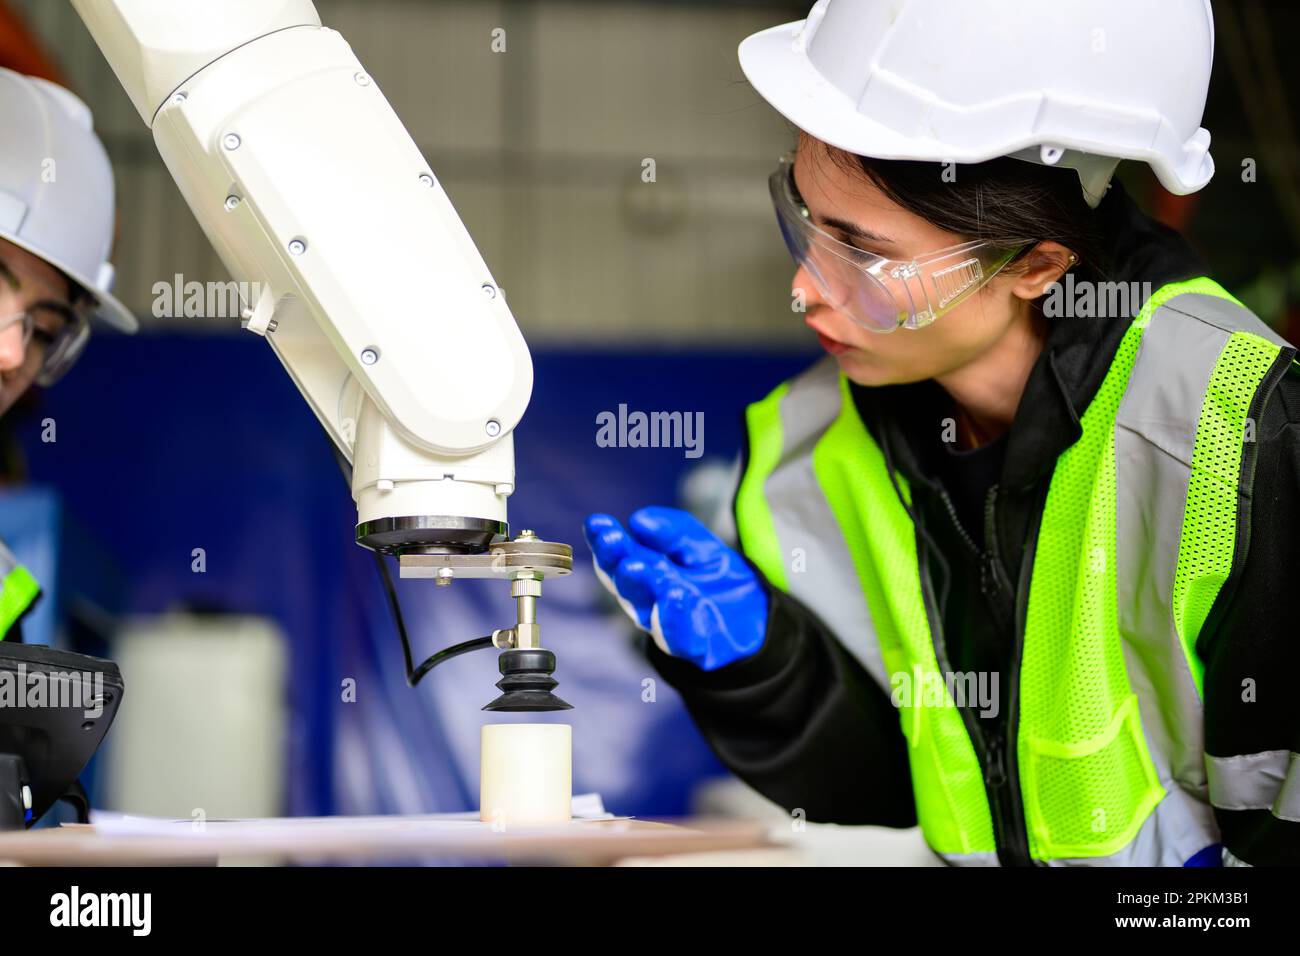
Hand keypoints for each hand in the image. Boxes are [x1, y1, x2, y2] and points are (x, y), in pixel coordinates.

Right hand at [583, 506, 767, 670]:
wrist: (750, 615)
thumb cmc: (711, 576)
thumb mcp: (696, 543)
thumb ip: (672, 530)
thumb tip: (639, 520)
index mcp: (640, 575)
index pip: (618, 557)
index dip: (605, 540)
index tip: (598, 523)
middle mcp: (646, 603)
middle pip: (626, 584)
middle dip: (617, 562)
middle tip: (612, 540)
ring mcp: (667, 626)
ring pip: (648, 609)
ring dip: (641, 586)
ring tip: (636, 566)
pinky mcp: (694, 645)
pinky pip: (682, 634)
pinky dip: (677, 616)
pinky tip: (676, 594)